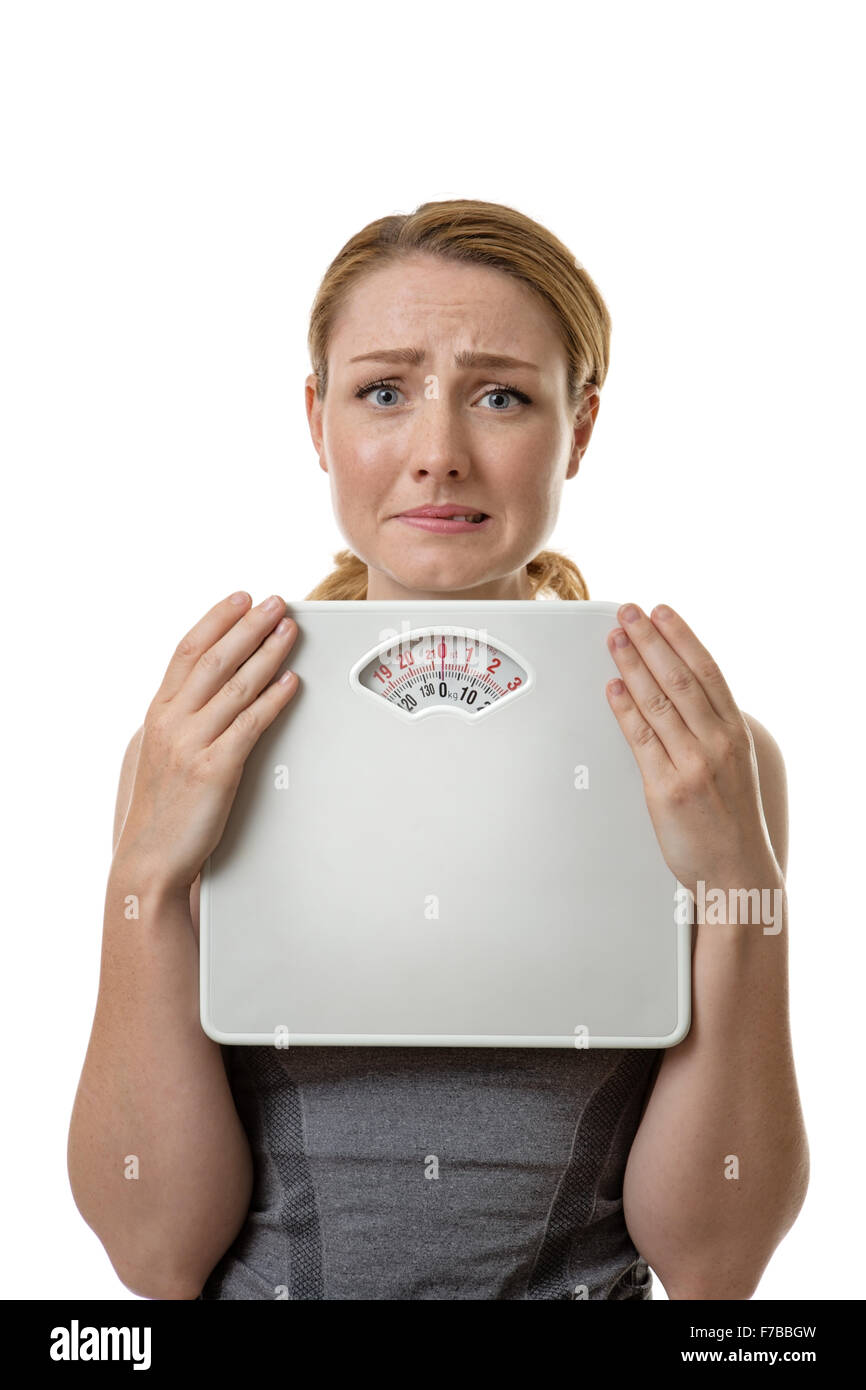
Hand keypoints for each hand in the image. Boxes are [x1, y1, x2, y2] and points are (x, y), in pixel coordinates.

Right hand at [115, 591, 299, 894]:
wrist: (149, 860)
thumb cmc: (161, 811)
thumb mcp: (158, 753)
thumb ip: (178, 720)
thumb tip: (208, 690)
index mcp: (158, 714)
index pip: (187, 651)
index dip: (217, 620)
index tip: (240, 598)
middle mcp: (171, 722)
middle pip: (215, 659)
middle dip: (249, 626)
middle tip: (277, 603)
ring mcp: (191, 744)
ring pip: (236, 686)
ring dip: (268, 653)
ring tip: (289, 631)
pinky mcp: (215, 770)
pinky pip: (250, 725)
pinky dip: (273, 699)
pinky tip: (291, 683)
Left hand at [604, 602, 777, 896]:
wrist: (737, 873)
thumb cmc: (731, 823)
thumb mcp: (735, 765)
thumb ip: (711, 730)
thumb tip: (681, 696)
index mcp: (735, 733)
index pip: (707, 670)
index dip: (681, 636)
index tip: (661, 612)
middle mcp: (717, 744)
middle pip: (679, 678)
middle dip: (650, 639)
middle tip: (627, 613)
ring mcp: (692, 765)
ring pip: (658, 702)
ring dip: (632, 665)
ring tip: (614, 640)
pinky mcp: (667, 789)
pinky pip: (641, 739)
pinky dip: (624, 708)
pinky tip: (613, 687)